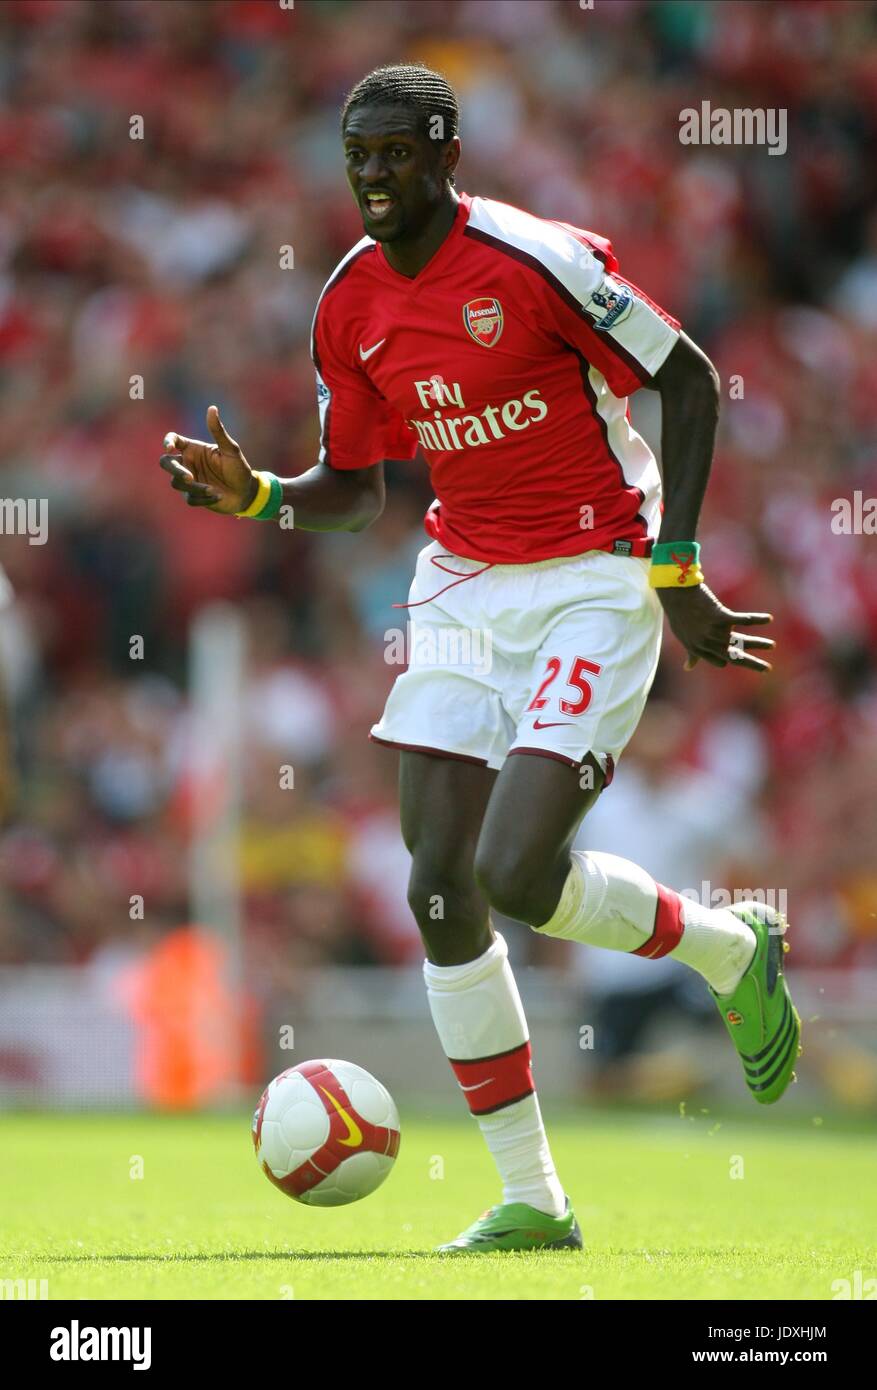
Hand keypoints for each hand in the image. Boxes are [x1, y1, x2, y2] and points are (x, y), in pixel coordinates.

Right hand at [159, 405, 257, 514]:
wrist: (246, 492)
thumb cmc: (238, 468)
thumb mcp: (231, 449)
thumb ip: (219, 431)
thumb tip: (212, 408)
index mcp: (193, 449)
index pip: (173, 440)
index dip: (167, 441)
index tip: (170, 448)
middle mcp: (187, 463)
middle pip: (165, 463)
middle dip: (174, 470)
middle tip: (189, 478)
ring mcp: (188, 480)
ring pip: (177, 483)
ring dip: (195, 488)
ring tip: (213, 490)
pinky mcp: (192, 496)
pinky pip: (190, 499)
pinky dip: (204, 499)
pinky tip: (219, 496)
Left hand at [658, 583, 773, 672]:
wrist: (675, 593)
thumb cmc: (679, 614)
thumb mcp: (683, 637)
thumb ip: (692, 652)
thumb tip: (688, 667)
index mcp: (699, 649)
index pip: (721, 662)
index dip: (729, 659)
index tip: (735, 655)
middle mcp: (708, 644)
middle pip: (734, 658)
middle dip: (752, 664)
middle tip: (768, 669)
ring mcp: (714, 631)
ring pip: (742, 641)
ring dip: (759, 643)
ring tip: (772, 645)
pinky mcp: (720, 617)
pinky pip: (743, 620)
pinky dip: (757, 620)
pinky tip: (769, 619)